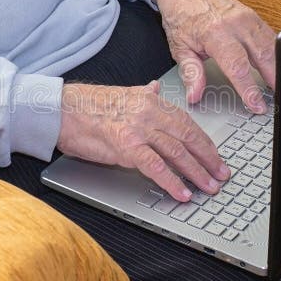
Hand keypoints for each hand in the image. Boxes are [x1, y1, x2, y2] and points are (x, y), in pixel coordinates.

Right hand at [57, 81, 230, 201]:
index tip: (215, 157)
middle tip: (220, 175)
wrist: (60, 110)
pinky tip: (182, 192)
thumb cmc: (86, 106)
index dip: (204, 142)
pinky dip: (171, 181)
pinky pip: (155, 166)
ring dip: (196, 173)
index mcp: (150, 100)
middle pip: (187, 137)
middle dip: (208, 159)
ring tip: (207, 187)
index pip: (186, 123)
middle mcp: (148, 111)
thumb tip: (157, 88)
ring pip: (177, 152)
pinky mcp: (126, 145)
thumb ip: (143, 94)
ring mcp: (138, 128)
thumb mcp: (122, 94)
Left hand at [150, 0, 276, 112]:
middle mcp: (235, 24)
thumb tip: (195, 95)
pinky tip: (276, 68)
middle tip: (278, 100)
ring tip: (280, 88)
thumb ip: (190, 73)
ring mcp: (247, 18)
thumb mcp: (179, 48)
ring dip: (277, 67)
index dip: (249, 89)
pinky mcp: (253, 16)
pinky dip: (275, 53)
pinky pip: (270, 37)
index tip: (257, 105)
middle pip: (263, 56)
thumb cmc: (181, 17)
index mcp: (216, 33)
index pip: (238, 67)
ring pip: (272, 46)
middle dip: (273, 80)